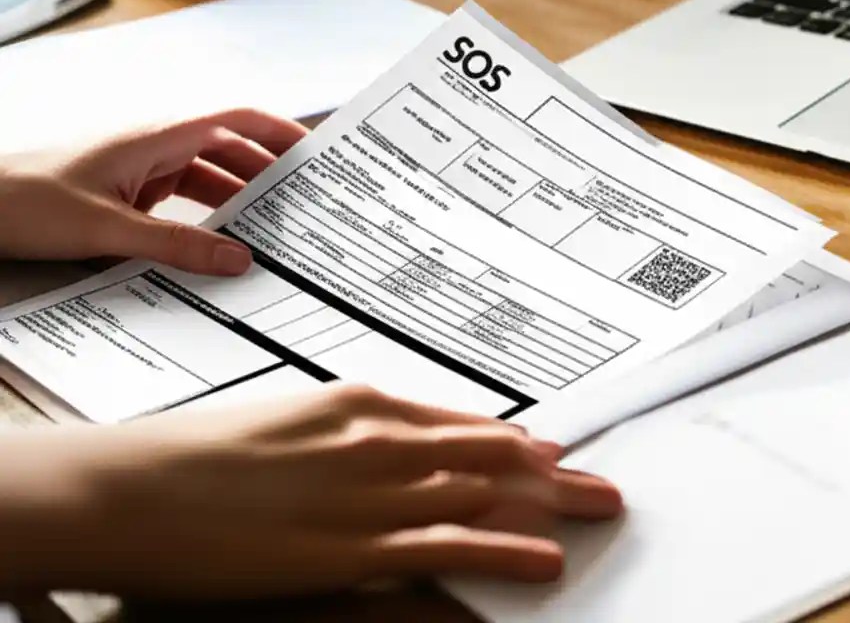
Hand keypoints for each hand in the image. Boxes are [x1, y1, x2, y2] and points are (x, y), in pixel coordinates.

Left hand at [0, 109, 307, 275]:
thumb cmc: (25, 203)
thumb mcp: (106, 229)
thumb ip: (177, 246)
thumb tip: (240, 260)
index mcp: (153, 138)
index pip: (232, 120)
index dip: (277, 129)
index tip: (315, 151)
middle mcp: (151, 148)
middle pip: (227, 150)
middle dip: (268, 171)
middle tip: (308, 199)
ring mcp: (138, 171)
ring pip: (206, 177)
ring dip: (239, 197)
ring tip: (276, 226)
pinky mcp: (126, 195)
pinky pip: (181, 202)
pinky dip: (207, 218)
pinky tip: (222, 243)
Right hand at [0, 384, 621, 598]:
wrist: (132, 487)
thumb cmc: (195, 454)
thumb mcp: (283, 422)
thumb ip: (342, 431)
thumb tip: (385, 438)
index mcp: (359, 402)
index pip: (461, 420)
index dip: (514, 442)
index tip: (551, 451)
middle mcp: (380, 439)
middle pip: (491, 455)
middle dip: (553, 472)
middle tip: (602, 480)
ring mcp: (372, 492)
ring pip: (485, 495)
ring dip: (550, 505)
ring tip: (601, 510)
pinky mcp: (354, 548)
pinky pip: (450, 548)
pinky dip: (504, 553)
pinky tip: (544, 562)